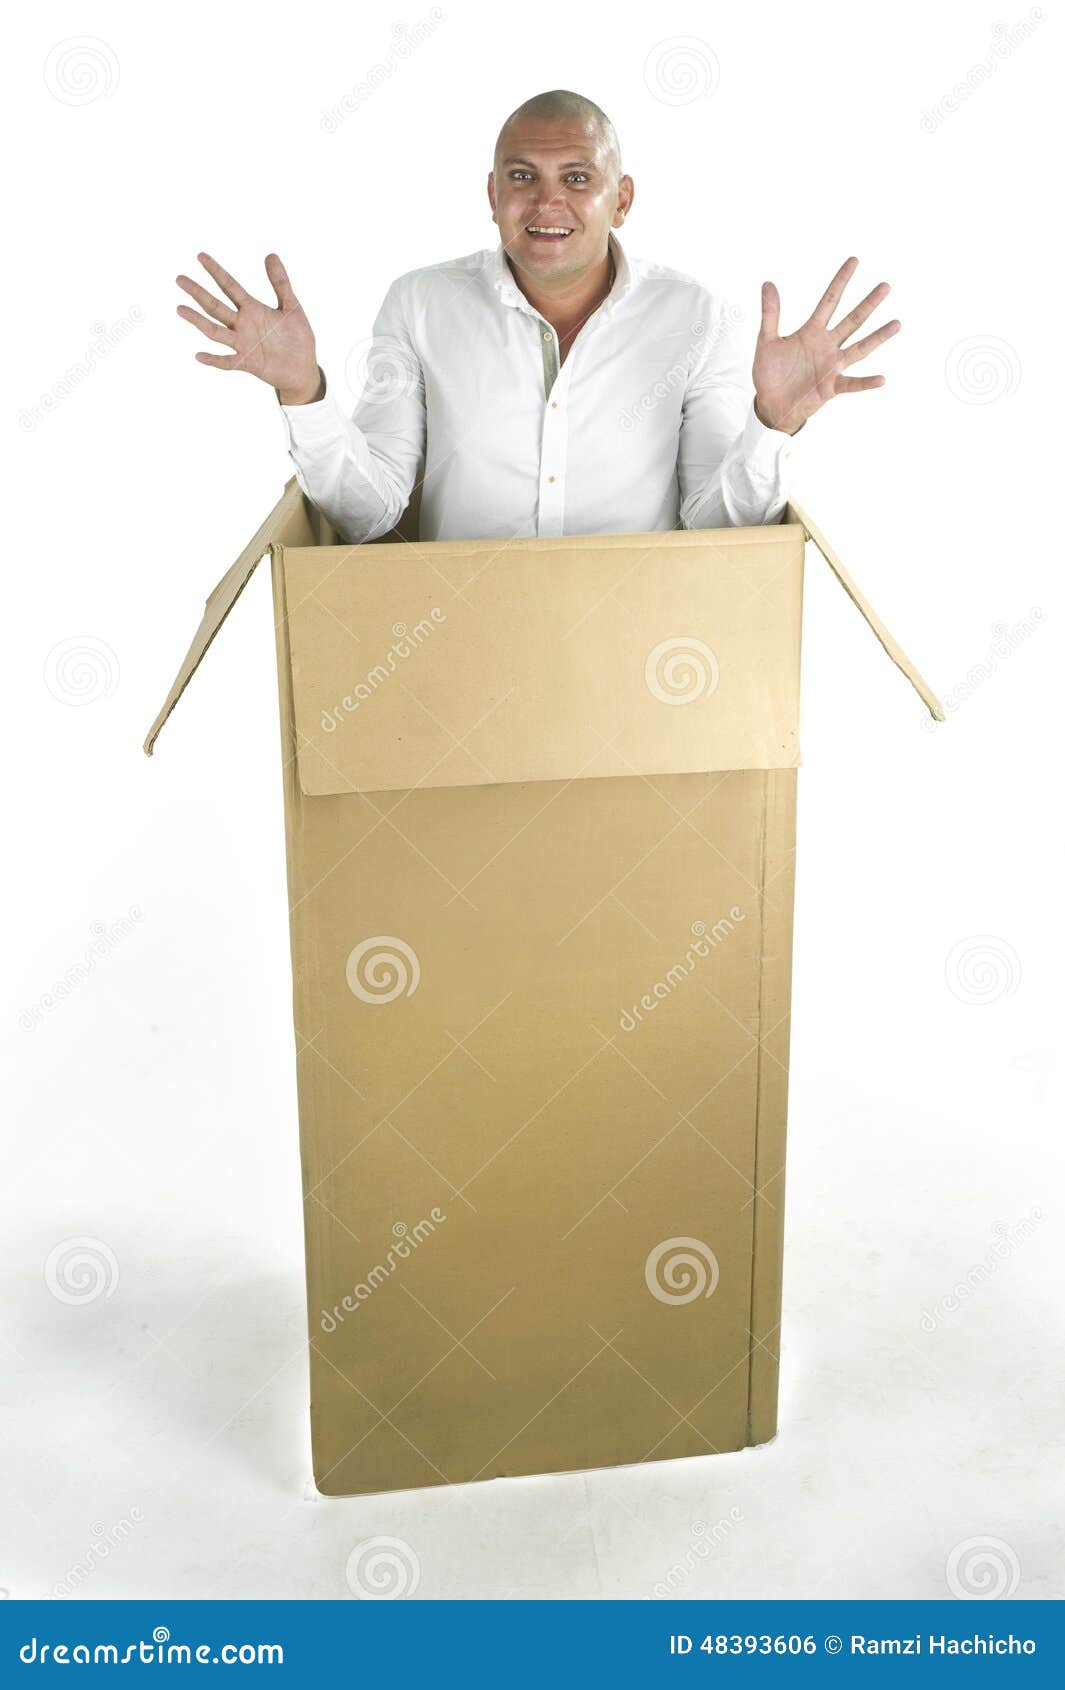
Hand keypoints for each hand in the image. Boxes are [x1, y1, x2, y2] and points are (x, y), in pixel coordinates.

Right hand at [175, 251, 321, 403]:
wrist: (304, 368)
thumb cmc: (297, 338)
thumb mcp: (291, 307)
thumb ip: (281, 283)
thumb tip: (271, 254)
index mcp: (253, 309)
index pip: (230, 286)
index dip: (216, 271)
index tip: (200, 256)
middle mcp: (243, 325)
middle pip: (215, 306)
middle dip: (198, 292)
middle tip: (180, 278)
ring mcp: (243, 344)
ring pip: (216, 331)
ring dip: (198, 321)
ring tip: (180, 309)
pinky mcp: (249, 363)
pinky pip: (228, 362)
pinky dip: (214, 360)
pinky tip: (199, 356)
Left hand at [752, 256, 900, 435]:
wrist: (771, 404)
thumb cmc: (770, 373)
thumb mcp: (767, 341)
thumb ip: (770, 314)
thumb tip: (768, 283)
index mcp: (812, 332)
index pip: (829, 301)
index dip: (840, 281)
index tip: (854, 260)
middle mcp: (827, 346)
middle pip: (852, 320)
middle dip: (868, 304)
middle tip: (885, 286)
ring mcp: (832, 366)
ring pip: (860, 348)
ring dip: (878, 337)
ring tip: (897, 324)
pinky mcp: (831, 386)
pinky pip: (852, 383)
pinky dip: (866, 382)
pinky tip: (882, 379)